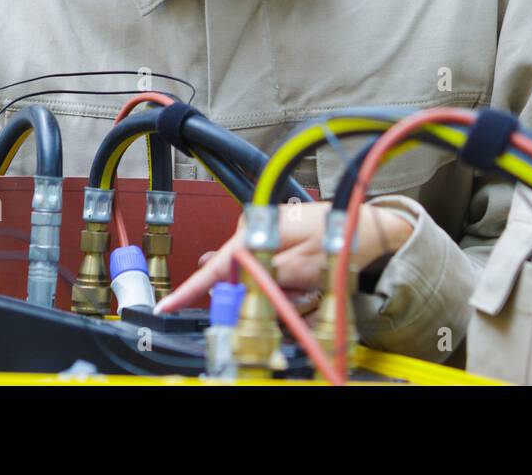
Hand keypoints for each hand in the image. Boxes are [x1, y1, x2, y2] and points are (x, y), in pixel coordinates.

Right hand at [155, 200, 413, 313]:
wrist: (364, 226)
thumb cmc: (338, 239)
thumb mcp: (302, 267)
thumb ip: (264, 277)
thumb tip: (234, 287)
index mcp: (253, 230)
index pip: (213, 267)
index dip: (189, 290)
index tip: (167, 305)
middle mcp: (252, 229)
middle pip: (236, 278)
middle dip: (259, 294)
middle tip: (294, 294)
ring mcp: (261, 235)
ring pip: (254, 279)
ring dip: (276, 290)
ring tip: (306, 284)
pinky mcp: (271, 241)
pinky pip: (265, 272)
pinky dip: (281, 282)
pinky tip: (303, 278)